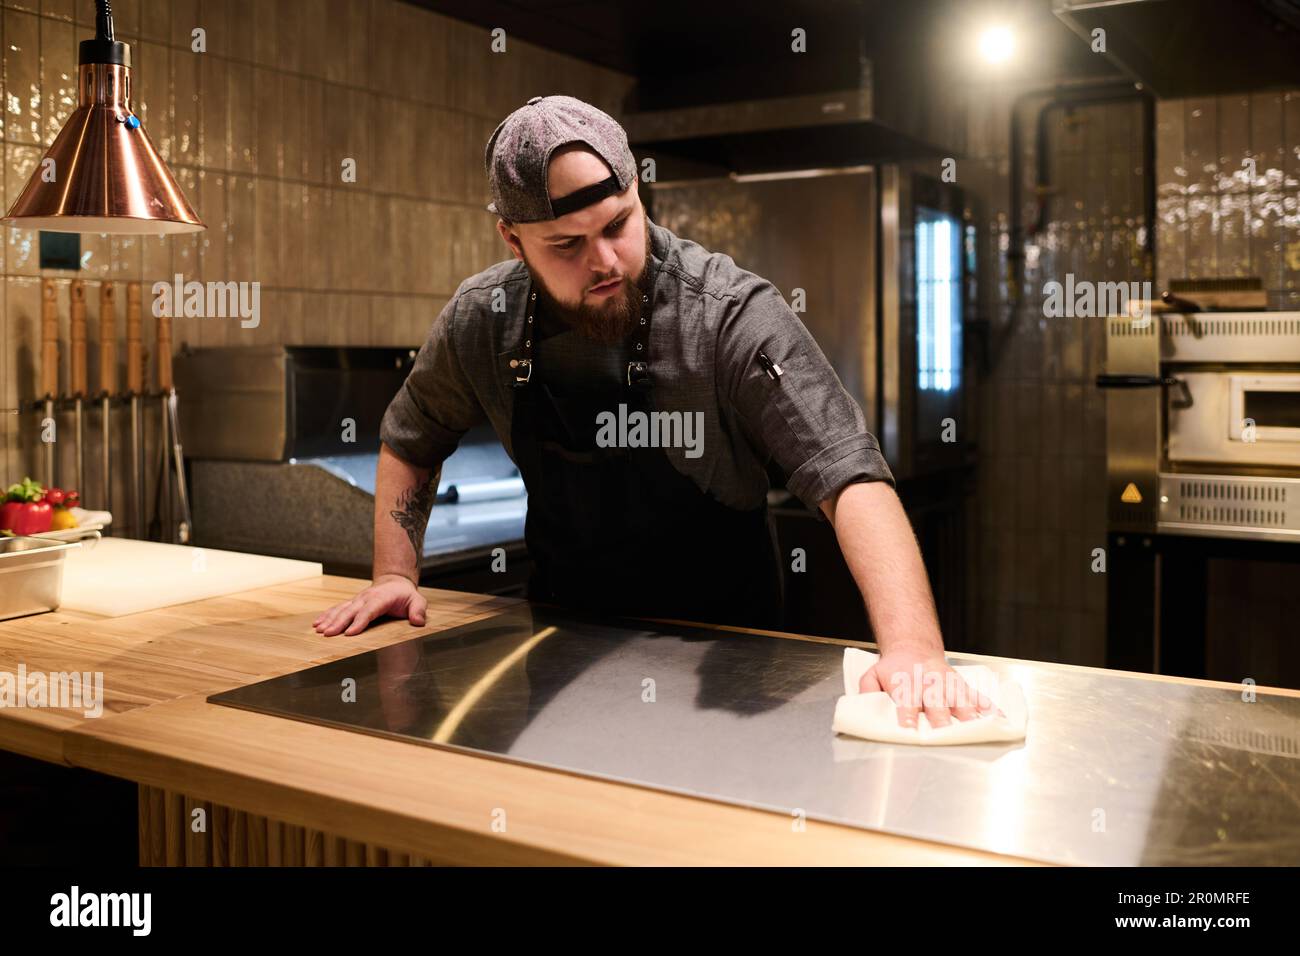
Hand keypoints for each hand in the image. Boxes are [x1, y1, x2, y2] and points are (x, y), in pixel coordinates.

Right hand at [313, 574, 427, 636]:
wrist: (395, 582)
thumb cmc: (406, 596)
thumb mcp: (417, 601)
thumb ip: (419, 611)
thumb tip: (419, 622)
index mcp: (382, 598)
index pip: (370, 611)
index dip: (360, 622)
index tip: (350, 633)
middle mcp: (366, 598)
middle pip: (351, 611)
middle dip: (339, 623)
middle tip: (328, 634)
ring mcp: (357, 600)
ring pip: (341, 609)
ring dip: (329, 619)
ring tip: (319, 630)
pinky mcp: (352, 603)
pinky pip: (337, 608)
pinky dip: (326, 615)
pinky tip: (317, 623)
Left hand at [859, 643, 997, 728]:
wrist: (912, 648)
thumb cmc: (892, 670)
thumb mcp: (872, 675)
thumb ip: (866, 691)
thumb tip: (865, 707)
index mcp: (905, 684)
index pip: (906, 702)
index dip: (909, 716)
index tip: (912, 730)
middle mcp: (929, 684)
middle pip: (936, 704)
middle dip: (940, 720)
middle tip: (945, 734)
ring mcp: (947, 684)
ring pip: (960, 700)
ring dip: (968, 715)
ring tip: (977, 729)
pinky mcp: (961, 685)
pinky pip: (977, 697)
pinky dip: (989, 708)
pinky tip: (999, 719)